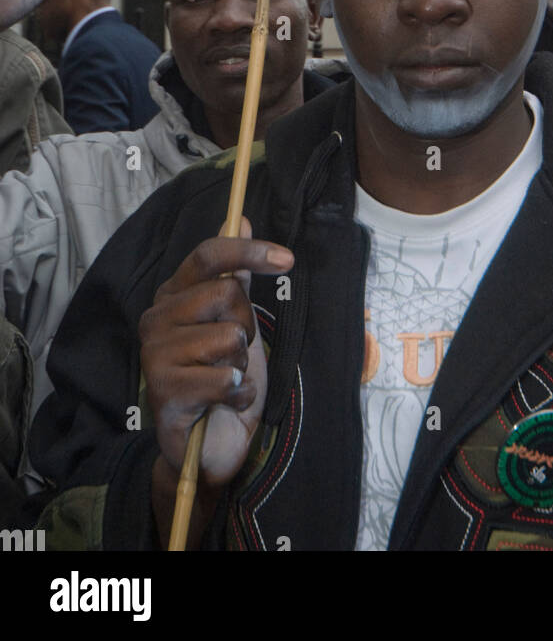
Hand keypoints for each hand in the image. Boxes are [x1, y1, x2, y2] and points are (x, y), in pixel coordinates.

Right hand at [139, 220, 293, 488]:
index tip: (288, 259)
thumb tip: (240, 220)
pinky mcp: (164, 391)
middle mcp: (155, 319)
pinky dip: (237, 394)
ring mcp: (155, 355)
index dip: (249, 251)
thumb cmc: (221, 375)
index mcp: (172, 295)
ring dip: (241, 365)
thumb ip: (235, 274)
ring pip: (228, 337)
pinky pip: (226, 378)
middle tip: (234, 353)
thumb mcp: (235, 320)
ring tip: (225, 379)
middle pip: (226, 294)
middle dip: (246, 325)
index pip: (208, 255)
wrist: (211, 441)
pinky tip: (222, 403)